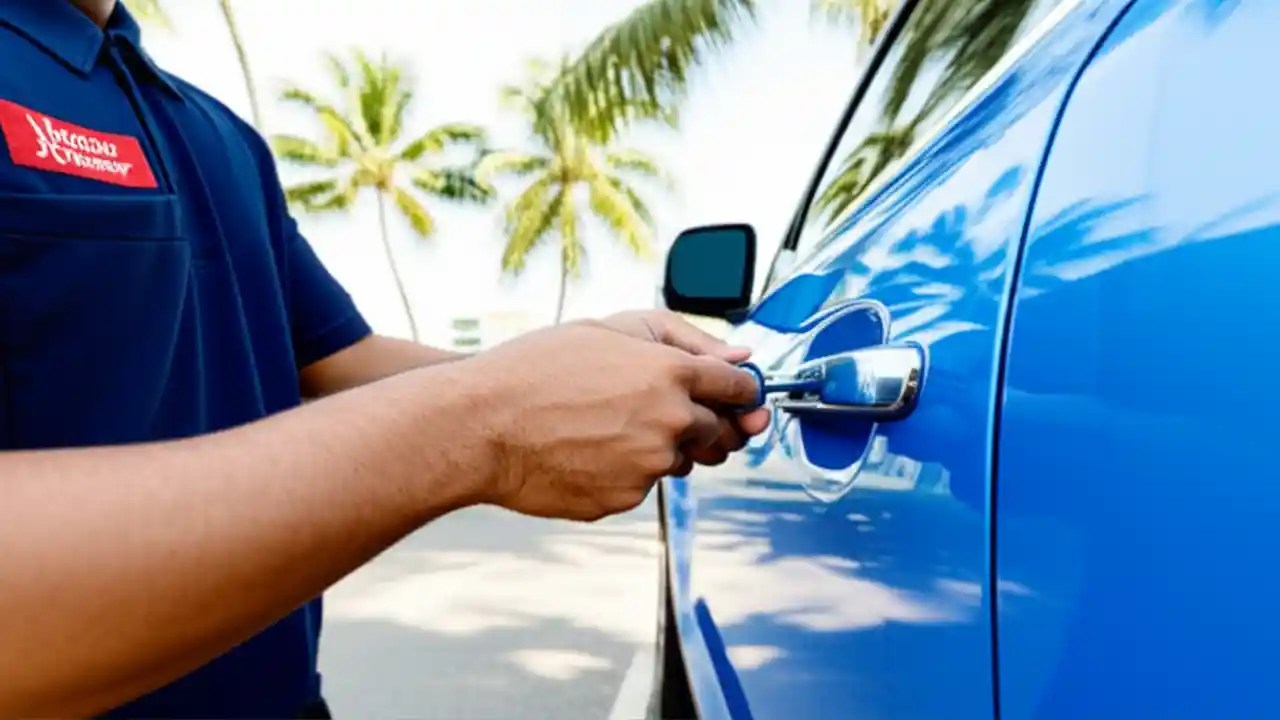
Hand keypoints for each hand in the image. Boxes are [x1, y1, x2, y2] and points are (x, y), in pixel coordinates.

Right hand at [462, 321, 764, 520]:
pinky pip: (642, 485)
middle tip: (661, 412)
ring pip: (680, 461)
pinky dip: (624, 470)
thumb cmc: (537, 368)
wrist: (481, 425)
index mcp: (672, 373)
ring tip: (606, 426)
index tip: (733, 396)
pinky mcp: (626, 498)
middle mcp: (671, 422)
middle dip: (704, 423)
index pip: (739, 388)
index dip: (739, 391)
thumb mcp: (611, 328)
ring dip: (660, 447)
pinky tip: (585, 450)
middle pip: (720, 432)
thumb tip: (741, 359)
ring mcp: (650, 466)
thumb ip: (685, 339)